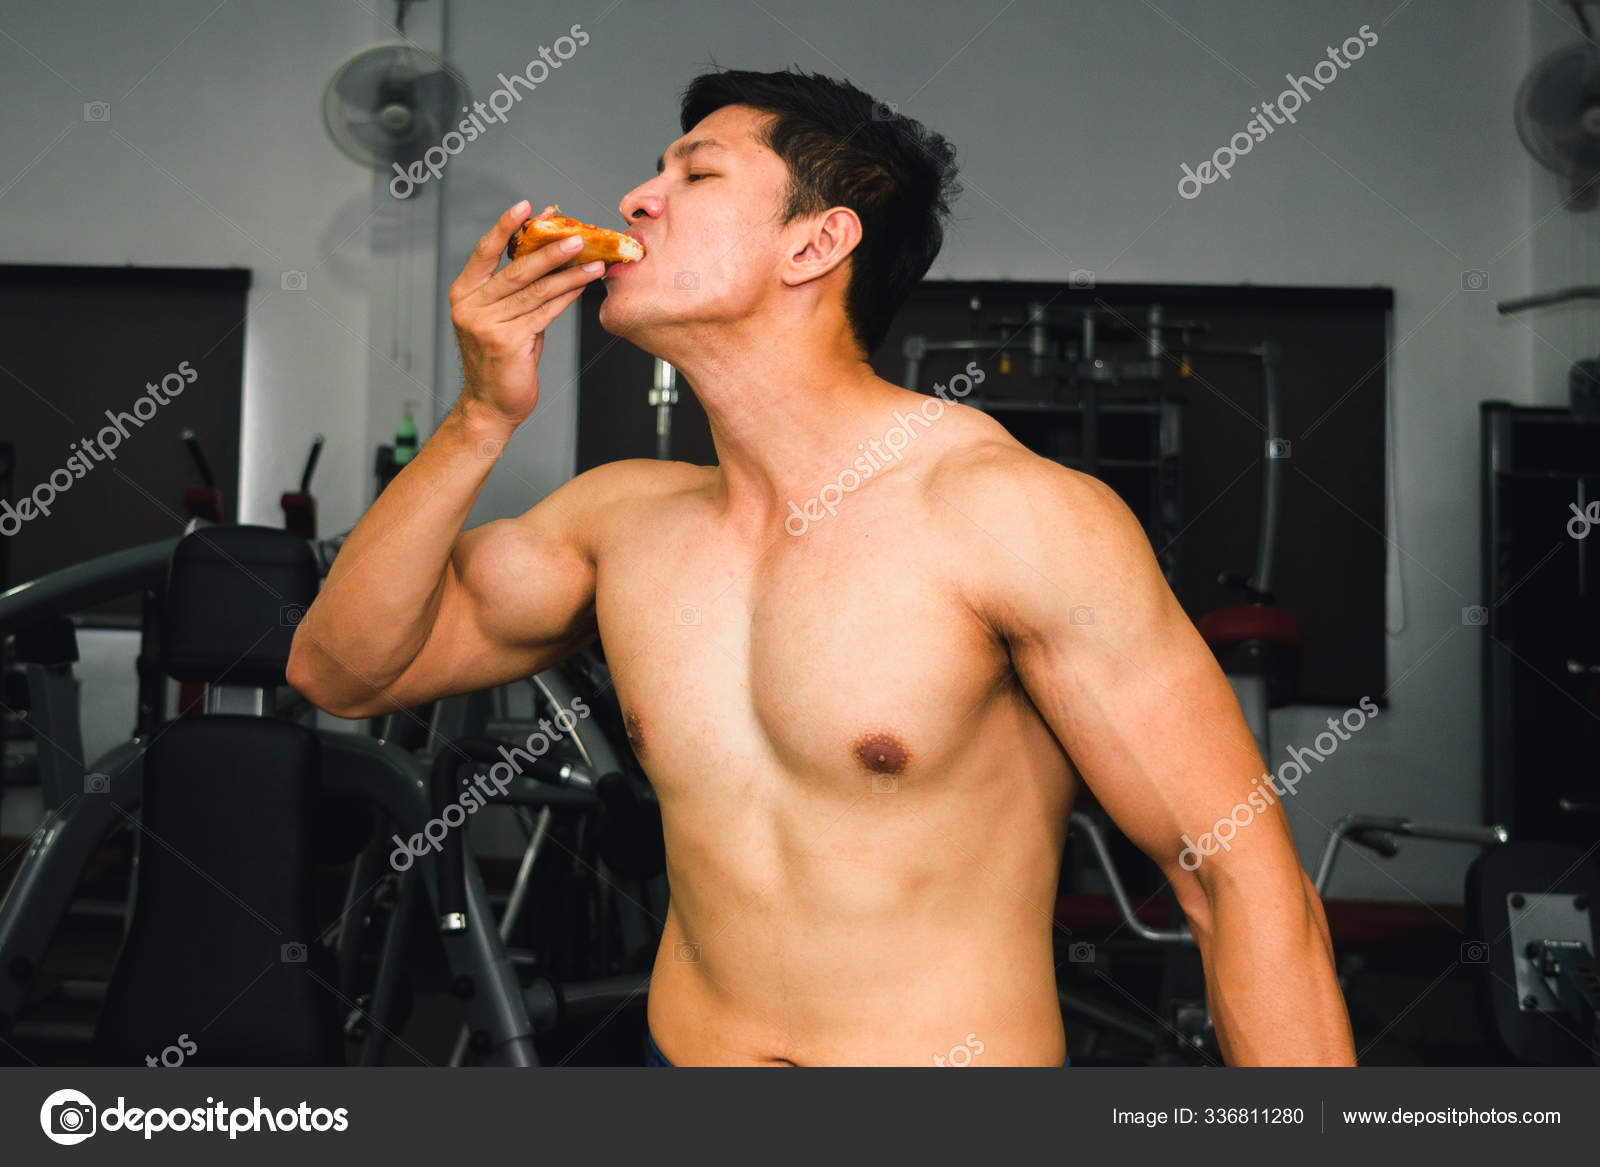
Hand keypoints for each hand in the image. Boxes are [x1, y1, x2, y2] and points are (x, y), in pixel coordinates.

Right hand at [448, 201, 604, 433]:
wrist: (491, 404)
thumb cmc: (502, 359)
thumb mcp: (505, 317)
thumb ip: (520, 290)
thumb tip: (552, 253)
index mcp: (464, 293)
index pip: (486, 252)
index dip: (506, 226)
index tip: (527, 206)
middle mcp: (470, 306)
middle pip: (516, 269)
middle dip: (550, 249)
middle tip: (577, 234)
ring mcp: (486, 324)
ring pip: (536, 291)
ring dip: (569, 274)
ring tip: (593, 259)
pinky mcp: (507, 342)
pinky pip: (544, 312)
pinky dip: (567, 297)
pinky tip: (584, 286)